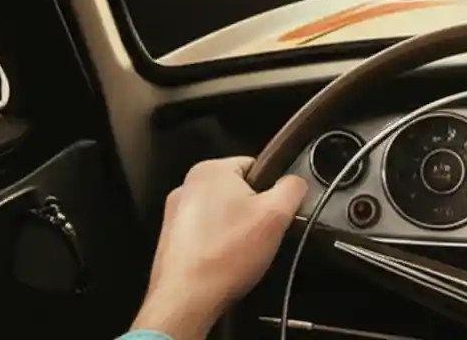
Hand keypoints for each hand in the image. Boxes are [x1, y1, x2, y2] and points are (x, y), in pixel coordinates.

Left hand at [131, 157, 307, 339]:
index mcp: (210, 169)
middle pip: (237, 190)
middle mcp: (187, 184)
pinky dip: (217, 243)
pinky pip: (205, 232)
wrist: (186, 300)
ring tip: (241, 252)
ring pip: (221, 212)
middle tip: (261, 235)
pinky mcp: (170, 238)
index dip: (272, 190)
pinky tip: (223, 262)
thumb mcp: (276, 215)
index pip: (256, 166)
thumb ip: (293, 188)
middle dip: (253, 210)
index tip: (274, 215)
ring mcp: (174, 212)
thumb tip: (295, 181)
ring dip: (235, 228)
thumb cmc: (229, 253)